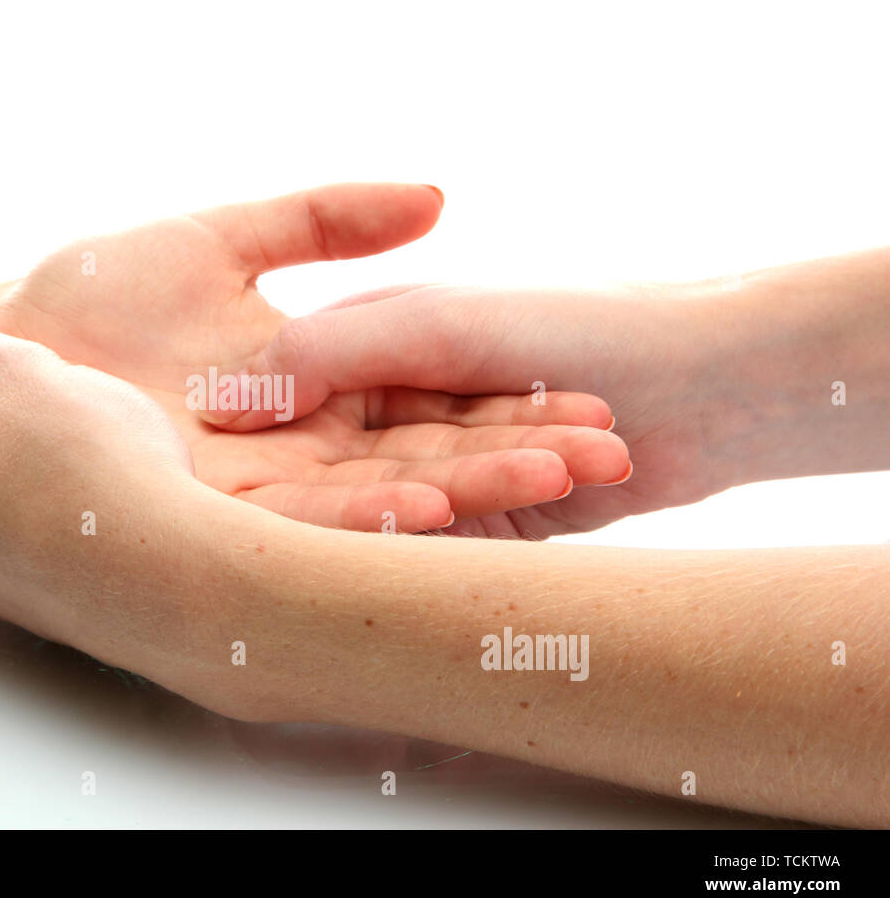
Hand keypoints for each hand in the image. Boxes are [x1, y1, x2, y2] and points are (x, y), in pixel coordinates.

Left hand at [0, 184, 629, 533]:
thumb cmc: (91, 293)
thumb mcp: (218, 236)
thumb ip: (322, 218)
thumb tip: (435, 193)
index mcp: (309, 388)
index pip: (429, 401)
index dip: (509, 401)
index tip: (593, 403)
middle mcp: (289, 449)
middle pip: (416, 453)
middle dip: (511, 455)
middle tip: (612, 454)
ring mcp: (248, 489)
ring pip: (369, 493)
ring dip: (461, 485)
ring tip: (548, 480)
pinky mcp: (201, 514)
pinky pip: (290, 519)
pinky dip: (360, 513)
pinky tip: (426, 508)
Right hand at [202, 282, 744, 536]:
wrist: (707, 374)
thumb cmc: (571, 317)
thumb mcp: (431, 321)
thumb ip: (327, 351)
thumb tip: (226, 404)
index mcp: (367, 352)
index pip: (283, 405)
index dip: (243, 439)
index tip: (189, 475)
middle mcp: (392, 415)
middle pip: (327, 467)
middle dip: (304, 491)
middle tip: (238, 532)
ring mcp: (439, 470)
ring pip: (385, 513)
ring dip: (377, 528)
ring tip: (355, 553)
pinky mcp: (486, 525)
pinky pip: (439, 550)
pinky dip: (426, 561)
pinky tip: (400, 579)